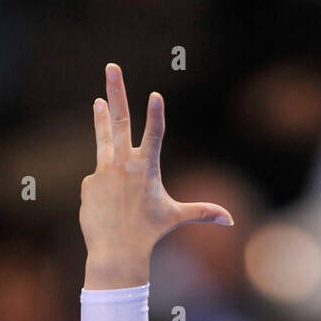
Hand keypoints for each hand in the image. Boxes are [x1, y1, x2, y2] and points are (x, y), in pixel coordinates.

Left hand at [81, 63, 232, 288]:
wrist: (115, 253)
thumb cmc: (149, 234)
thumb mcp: (175, 217)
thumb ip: (201, 211)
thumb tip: (230, 220)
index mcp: (147, 168)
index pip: (154, 135)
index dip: (155, 114)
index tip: (154, 94)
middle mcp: (124, 165)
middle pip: (120, 120)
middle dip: (116, 91)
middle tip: (112, 67)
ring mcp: (103, 172)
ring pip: (103, 138)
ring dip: (101, 118)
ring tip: (98, 101)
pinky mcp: (89, 183)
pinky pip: (99, 180)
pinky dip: (106, 190)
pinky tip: (108, 207)